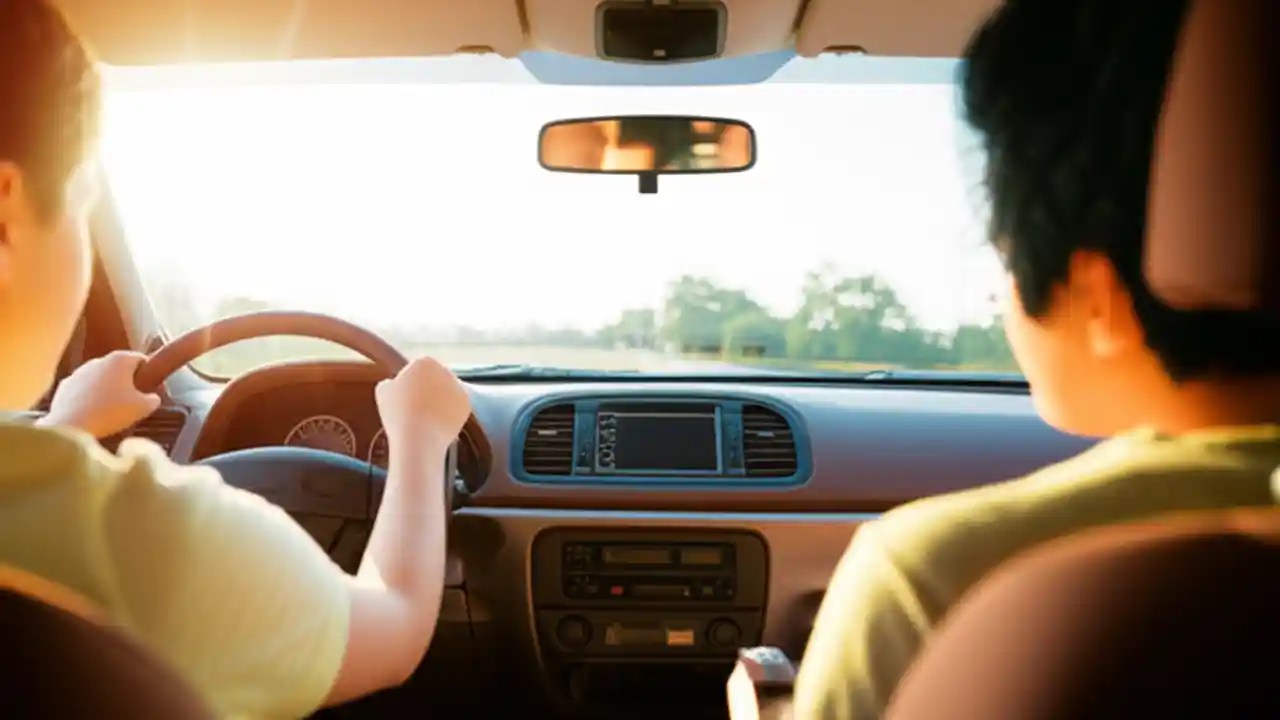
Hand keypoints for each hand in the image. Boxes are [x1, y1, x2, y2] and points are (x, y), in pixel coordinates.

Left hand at [41, 351, 160, 437]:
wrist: (71, 426)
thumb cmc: (112, 412)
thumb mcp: (143, 408)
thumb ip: (152, 399)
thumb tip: (152, 397)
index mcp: (120, 360)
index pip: (141, 359)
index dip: (149, 373)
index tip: (151, 389)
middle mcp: (99, 360)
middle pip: (119, 368)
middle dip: (126, 382)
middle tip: (132, 402)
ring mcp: (78, 372)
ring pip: (99, 378)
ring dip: (106, 390)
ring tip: (111, 411)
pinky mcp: (64, 386)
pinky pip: (82, 390)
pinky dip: (88, 398)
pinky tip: (92, 415)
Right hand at [375, 357, 469, 454]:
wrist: (419, 438)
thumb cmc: (397, 413)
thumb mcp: (383, 391)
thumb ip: (391, 382)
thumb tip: (394, 383)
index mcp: (424, 362)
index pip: (417, 367)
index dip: (410, 382)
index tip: (404, 396)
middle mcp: (445, 370)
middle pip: (434, 377)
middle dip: (427, 388)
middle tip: (415, 407)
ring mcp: (459, 387)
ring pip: (446, 391)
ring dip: (439, 400)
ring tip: (426, 418)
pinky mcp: (467, 404)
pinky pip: (455, 406)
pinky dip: (448, 413)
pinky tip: (437, 424)